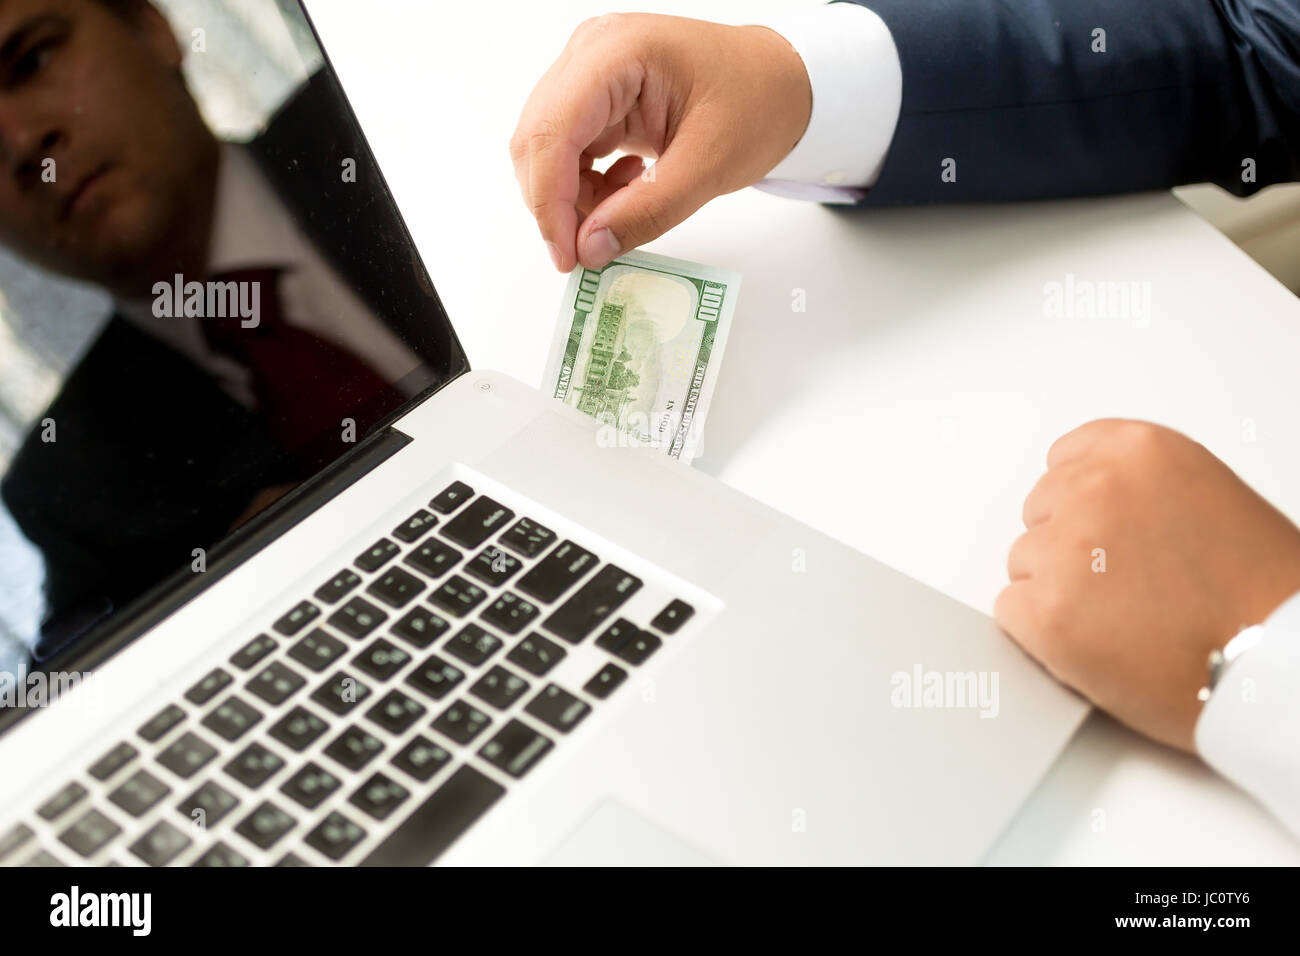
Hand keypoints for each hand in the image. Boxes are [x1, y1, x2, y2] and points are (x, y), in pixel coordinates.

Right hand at [509, 13, 811, 271]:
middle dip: (556, 204)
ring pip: (548, 151)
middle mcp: (591, 54)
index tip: (567, 255)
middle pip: (538, 140)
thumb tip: (590, 249)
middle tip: (586, 253)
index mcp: (617, 52)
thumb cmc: (759, 101)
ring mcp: (589, 73)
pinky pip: (568, 152)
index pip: (554, 130)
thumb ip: (649, 210)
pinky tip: (630, 186)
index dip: (550, 200)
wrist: (782, 81)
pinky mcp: (596, 97)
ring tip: (624, 212)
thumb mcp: (711, 165)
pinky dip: (588, 187)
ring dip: (574, 198)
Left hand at [994, 419, 1299, 751]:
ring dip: (1058, 592)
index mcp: (1138, 452)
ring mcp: (1063, 550)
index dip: (1083, 504)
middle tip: (1125, 587)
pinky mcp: (1043, 612)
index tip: (1104, 532)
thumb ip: (1143, 491)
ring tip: (1125, 620)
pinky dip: (1043, 635)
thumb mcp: (1210, 498)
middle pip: (1039, 513)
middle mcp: (1093, 490)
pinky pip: (1012, 612)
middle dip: (1069, 548)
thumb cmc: (1266, 596)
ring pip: (1024, 564)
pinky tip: (1099, 645)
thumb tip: (1099, 510)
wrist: (1279, 664)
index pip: (1065, 460)